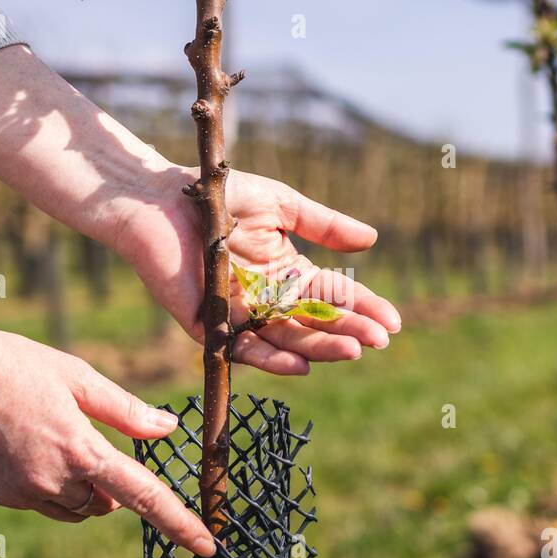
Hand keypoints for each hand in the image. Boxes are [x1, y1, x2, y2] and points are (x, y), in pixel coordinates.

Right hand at [0, 323, 214, 555]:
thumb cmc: (11, 364)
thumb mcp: (77, 376)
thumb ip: (126, 410)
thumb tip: (169, 430)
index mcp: (81, 450)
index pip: (144, 496)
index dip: (179, 523)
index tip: (208, 546)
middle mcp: (53, 482)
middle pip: (105, 503)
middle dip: (111, 484)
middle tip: (89, 440)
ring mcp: (21, 494)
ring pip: (73, 508)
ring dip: (81, 488)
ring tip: (53, 437)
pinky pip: (37, 501)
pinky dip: (45, 484)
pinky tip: (22, 445)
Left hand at [118, 166, 402, 374]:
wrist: (163, 195)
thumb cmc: (221, 193)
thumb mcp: (283, 206)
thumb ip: (324, 226)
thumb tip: (372, 240)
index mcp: (287, 272)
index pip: (333, 296)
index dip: (364, 308)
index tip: (393, 322)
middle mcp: (267, 298)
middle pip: (315, 323)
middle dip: (349, 332)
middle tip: (380, 340)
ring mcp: (239, 314)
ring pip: (287, 340)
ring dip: (321, 347)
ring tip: (353, 350)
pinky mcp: (208, 325)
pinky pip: (242, 348)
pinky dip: (272, 359)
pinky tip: (303, 364)